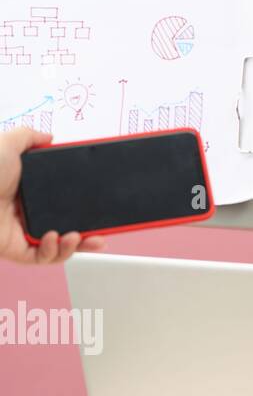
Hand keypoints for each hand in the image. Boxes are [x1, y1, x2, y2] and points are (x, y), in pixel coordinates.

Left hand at [0, 129, 105, 263]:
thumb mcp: (8, 144)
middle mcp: (26, 213)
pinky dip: (53, 252)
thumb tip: (49, 136)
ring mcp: (21, 233)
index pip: (63, 201)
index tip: (100, 208)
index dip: (83, 207)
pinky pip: (41, 258)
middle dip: (88, 235)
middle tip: (101, 234)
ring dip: (73, 246)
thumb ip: (30, 137)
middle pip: (66, 227)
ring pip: (57, 247)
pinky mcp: (13, 249)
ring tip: (76, 236)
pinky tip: (55, 238)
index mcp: (28, 190)